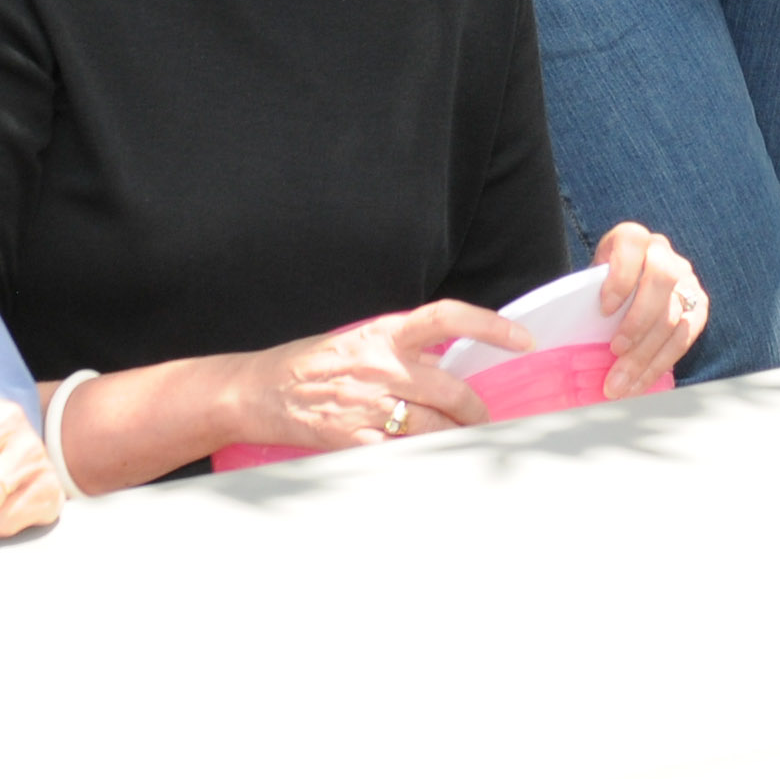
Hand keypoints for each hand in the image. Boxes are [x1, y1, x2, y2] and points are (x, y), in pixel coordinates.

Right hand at [228, 303, 512, 449]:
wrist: (256, 392)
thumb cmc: (311, 364)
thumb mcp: (358, 341)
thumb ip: (402, 348)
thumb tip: (448, 360)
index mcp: (382, 332)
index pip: (446, 318)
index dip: (490, 326)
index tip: (523, 339)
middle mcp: (379, 365)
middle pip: (452, 390)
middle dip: (476, 411)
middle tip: (482, 420)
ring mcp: (367, 405)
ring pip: (435, 428)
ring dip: (456, 439)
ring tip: (460, 442)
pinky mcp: (353, 440)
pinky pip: (403, 454)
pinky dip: (422, 459)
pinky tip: (428, 460)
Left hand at [593, 224, 706, 394]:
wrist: (630, 290)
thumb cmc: (602, 287)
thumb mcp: (590, 282)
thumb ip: (583, 296)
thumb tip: (549, 333)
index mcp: (633, 239)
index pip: (632, 244)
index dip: (621, 276)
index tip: (604, 309)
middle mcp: (664, 253)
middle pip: (661, 283)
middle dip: (638, 322)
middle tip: (615, 352)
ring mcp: (686, 279)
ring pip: (674, 317)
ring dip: (646, 356)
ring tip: (621, 383)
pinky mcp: (698, 307)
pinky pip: (685, 338)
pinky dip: (659, 365)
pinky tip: (640, 382)